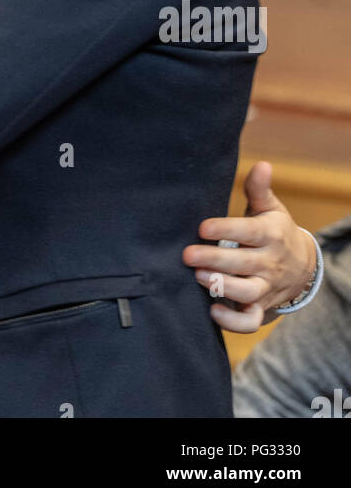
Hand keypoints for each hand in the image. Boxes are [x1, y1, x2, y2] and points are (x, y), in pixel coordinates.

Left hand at [182, 160, 317, 332]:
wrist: (302, 266)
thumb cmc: (274, 230)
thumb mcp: (270, 208)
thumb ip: (258, 189)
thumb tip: (262, 164)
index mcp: (269, 234)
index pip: (248, 232)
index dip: (226, 230)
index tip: (202, 227)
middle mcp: (268, 263)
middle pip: (243, 264)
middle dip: (215, 260)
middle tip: (187, 255)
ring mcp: (265, 287)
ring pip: (246, 293)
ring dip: (222, 286)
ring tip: (198, 277)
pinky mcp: (260, 308)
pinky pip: (250, 322)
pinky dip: (233, 323)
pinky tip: (213, 311)